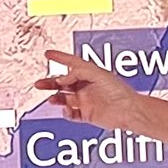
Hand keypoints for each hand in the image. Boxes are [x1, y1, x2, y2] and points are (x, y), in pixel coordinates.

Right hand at [33, 48, 148, 131]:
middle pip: (63, 83)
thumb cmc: (118, 90)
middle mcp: (86, 86)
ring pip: (64, 98)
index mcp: (89, 73)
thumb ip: (76, 73)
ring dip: (56, 97)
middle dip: (50, 82)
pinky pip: (71, 114)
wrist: (128, 110)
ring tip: (51, 99)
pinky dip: (66, 112)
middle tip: (39, 83)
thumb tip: (62, 79)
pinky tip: (66, 109)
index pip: (71, 62)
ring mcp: (85, 100)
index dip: (59, 57)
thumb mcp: (95, 74)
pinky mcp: (86, 114)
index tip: (48, 54)